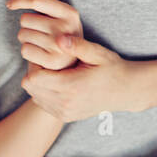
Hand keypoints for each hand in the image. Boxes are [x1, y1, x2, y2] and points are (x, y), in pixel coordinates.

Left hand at [6, 0, 82, 70]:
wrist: (73, 64)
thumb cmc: (61, 35)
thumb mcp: (58, 16)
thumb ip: (42, 0)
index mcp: (69, 12)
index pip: (37, 0)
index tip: (10, 4)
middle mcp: (65, 28)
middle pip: (25, 19)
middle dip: (25, 25)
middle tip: (37, 32)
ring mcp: (59, 46)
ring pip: (23, 34)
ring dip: (25, 38)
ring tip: (39, 42)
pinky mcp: (51, 61)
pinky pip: (25, 50)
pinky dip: (27, 51)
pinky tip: (38, 53)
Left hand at [21, 36, 141, 121]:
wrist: (126, 91)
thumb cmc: (112, 68)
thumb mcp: (98, 53)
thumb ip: (78, 45)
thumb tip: (59, 38)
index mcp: (71, 87)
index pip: (33, 77)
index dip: (35, 63)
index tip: (46, 54)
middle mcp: (66, 103)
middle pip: (31, 87)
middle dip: (35, 72)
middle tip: (48, 61)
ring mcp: (65, 113)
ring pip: (34, 96)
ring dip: (39, 83)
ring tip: (53, 71)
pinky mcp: (65, 117)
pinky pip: (42, 104)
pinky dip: (44, 93)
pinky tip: (56, 82)